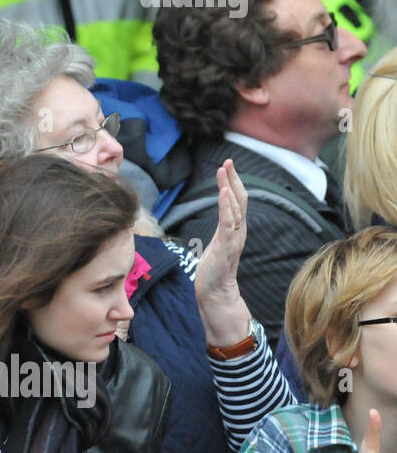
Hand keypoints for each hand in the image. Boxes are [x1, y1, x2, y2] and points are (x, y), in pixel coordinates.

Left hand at [194, 159, 253, 347]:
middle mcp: (237, 230)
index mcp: (234, 228)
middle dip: (233, 179)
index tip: (226, 166)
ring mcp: (233, 237)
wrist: (214, 292)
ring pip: (235, 207)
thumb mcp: (216, 243)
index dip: (232, 183)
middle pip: (239, 199)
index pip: (236, 201)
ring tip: (224, 170)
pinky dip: (226, 206)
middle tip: (228, 161)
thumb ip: (221, 230)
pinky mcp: (226, 245)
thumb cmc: (213, 269)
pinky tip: (224, 193)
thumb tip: (220, 219)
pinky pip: (228, 222)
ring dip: (228, 187)